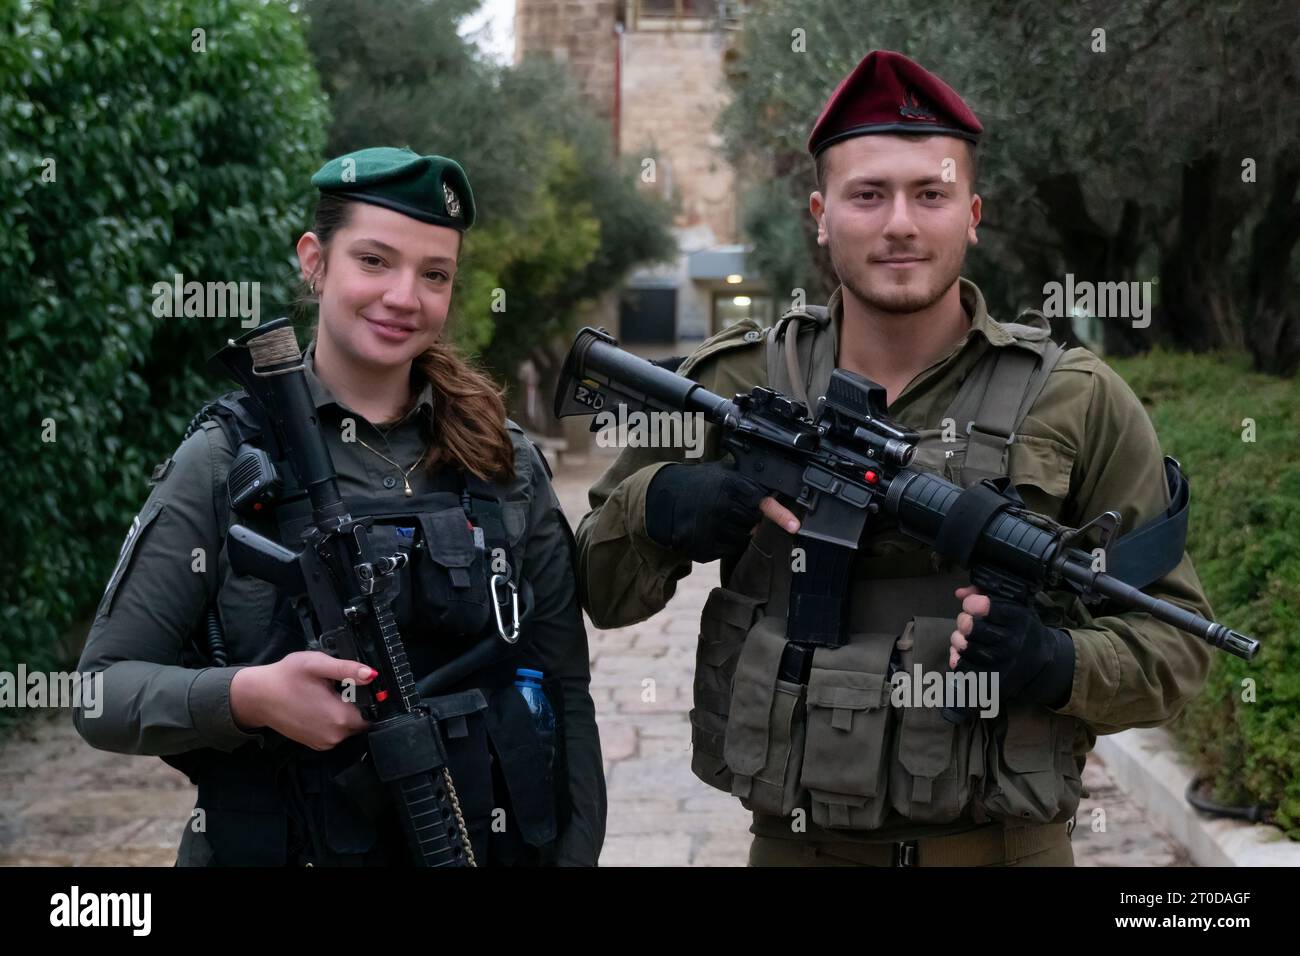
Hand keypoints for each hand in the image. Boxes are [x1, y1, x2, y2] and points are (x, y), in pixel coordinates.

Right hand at [231, 651, 375, 749]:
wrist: (257, 696)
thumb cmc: (286, 677)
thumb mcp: (317, 664)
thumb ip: (347, 669)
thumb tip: (371, 675)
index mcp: (339, 717)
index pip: (372, 710)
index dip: (369, 697)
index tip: (358, 685)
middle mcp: (335, 735)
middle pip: (362, 720)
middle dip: (356, 704)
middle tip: (337, 687)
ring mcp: (324, 743)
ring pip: (349, 727)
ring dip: (343, 712)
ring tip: (326, 695)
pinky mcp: (315, 744)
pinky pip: (335, 732)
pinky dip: (332, 720)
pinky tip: (319, 705)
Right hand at [645, 462, 799, 562]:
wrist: (662, 500)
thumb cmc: (698, 484)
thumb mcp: (721, 473)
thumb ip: (747, 484)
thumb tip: (777, 494)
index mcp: (727, 486)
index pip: (760, 503)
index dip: (778, 513)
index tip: (794, 526)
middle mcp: (720, 508)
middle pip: (754, 523)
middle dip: (750, 519)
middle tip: (734, 509)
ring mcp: (711, 530)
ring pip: (743, 539)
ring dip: (738, 532)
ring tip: (719, 519)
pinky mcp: (703, 548)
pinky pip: (728, 550)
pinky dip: (725, 543)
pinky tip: (711, 530)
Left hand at [949, 585, 1074, 706]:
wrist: (1039, 661)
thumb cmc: (1020, 628)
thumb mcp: (1013, 605)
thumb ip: (985, 592)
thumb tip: (960, 593)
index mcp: (1018, 620)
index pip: (984, 607)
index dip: (972, 603)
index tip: (971, 604)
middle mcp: (1012, 643)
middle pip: (970, 627)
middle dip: (964, 621)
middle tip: (966, 622)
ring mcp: (1002, 664)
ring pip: (964, 647)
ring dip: (958, 639)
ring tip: (965, 638)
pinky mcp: (992, 681)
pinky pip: (962, 668)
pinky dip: (957, 658)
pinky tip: (962, 653)